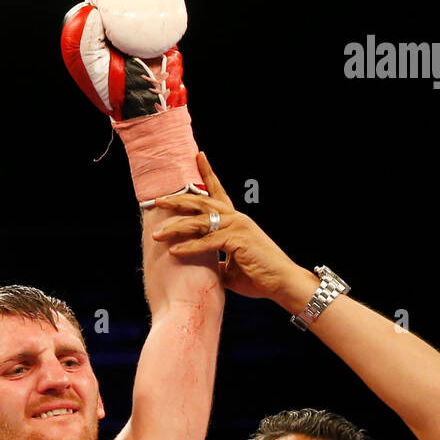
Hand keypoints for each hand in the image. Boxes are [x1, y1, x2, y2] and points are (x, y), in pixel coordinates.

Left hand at [152, 153, 308, 302]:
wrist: (281, 282)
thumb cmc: (259, 276)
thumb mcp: (231, 267)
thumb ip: (215, 262)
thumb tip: (202, 268)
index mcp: (235, 220)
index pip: (219, 192)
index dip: (208, 173)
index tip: (198, 156)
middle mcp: (236, 218)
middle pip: (202, 202)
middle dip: (179, 201)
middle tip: (158, 201)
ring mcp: (237, 226)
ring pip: (200, 222)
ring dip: (177, 227)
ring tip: (158, 234)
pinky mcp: (237, 240)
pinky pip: (207, 242)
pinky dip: (190, 247)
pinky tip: (174, 251)